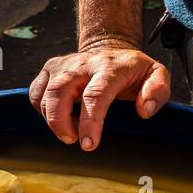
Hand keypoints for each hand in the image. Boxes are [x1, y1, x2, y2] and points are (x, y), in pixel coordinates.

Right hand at [29, 38, 171, 149]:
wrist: (111, 47)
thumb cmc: (131, 69)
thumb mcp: (155, 74)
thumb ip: (157, 91)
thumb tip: (144, 110)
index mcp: (109, 67)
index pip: (95, 95)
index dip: (90, 122)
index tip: (89, 144)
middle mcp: (82, 64)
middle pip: (60, 93)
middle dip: (61, 122)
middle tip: (72, 139)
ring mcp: (63, 65)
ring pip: (45, 95)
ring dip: (52, 120)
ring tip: (69, 131)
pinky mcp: (50, 69)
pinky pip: (35, 92)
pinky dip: (41, 110)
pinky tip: (58, 116)